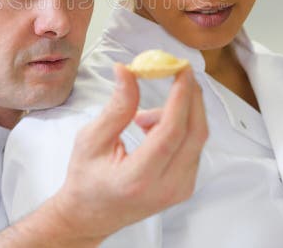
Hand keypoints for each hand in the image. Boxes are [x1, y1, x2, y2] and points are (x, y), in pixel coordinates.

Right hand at [48, 63, 208, 242]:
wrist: (92, 214)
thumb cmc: (86, 178)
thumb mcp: (90, 138)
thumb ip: (116, 106)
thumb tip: (128, 71)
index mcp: (138, 178)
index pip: (172, 132)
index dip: (180, 97)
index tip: (180, 69)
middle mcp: (166, 188)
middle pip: (195, 132)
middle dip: (190, 95)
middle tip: (177, 70)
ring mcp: (180, 189)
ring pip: (196, 137)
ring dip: (178, 113)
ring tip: (140, 118)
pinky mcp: (186, 185)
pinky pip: (193, 145)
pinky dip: (179, 126)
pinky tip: (151, 129)